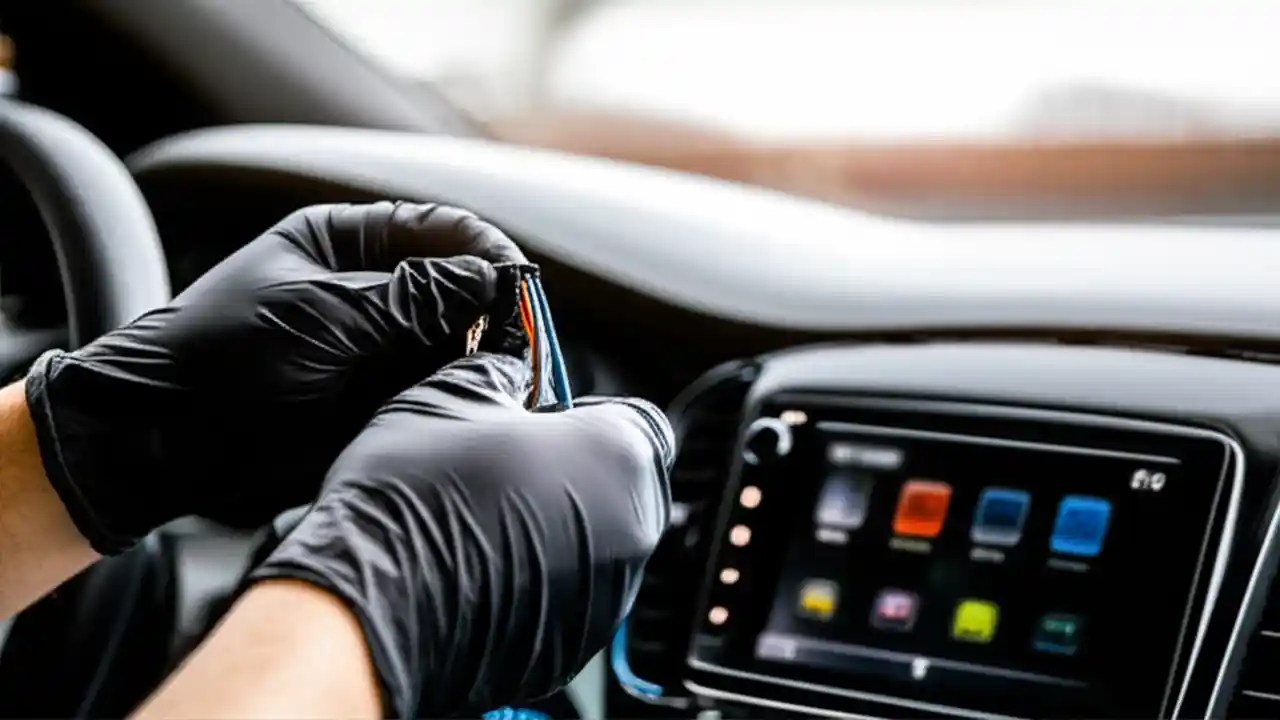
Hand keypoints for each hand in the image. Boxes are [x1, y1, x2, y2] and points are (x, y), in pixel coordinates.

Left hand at [24, 201, 525, 553]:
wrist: (164, 440)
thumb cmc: (223, 357)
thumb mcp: (321, 314)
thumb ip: (410, 297)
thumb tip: (491, 279)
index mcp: (342, 243)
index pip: (436, 229)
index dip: (483, 251)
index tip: (519, 282)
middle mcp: (366, 289)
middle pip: (453, 285)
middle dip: (489, 306)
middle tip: (520, 337)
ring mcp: (373, 345)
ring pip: (452, 339)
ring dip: (478, 353)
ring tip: (503, 374)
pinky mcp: (376, 396)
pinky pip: (433, 386)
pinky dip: (457, 391)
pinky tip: (474, 400)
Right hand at [250, 353, 673, 716]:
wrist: (368, 614)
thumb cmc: (414, 499)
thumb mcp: (449, 396)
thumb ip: (500, 373)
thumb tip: (512, 373)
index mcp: (621, 454)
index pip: (635, 417)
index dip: (580, 413)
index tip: (532, 420)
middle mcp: (635, 529)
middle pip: (618, 483)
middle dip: (570, 471)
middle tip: (500, 469)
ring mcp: (610, 596)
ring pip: (594, 543)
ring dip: (554, 528)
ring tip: (480, 524)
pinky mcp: (576, 646)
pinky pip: (568, 597)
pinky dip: (536, 582)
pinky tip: (477, 573)